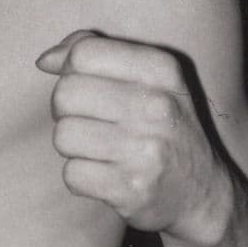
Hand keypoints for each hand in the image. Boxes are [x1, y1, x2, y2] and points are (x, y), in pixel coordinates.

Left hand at [37, 31, 231, 245]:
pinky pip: (71, 174)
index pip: (85, 53)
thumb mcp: (146, 77)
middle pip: (65, 93)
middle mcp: (158, 106)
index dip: (70, 69)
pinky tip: (105, 174)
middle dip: (64, 109)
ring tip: (99, 149)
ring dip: (72, 146)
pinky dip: (80, 176)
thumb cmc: (160, 126)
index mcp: (161, 70)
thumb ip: (93, 52)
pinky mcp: (133, 190)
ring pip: (63, 136)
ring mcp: (147, 150)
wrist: (202, 194)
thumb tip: (44, 61)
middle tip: (86, 121)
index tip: (83, 85)